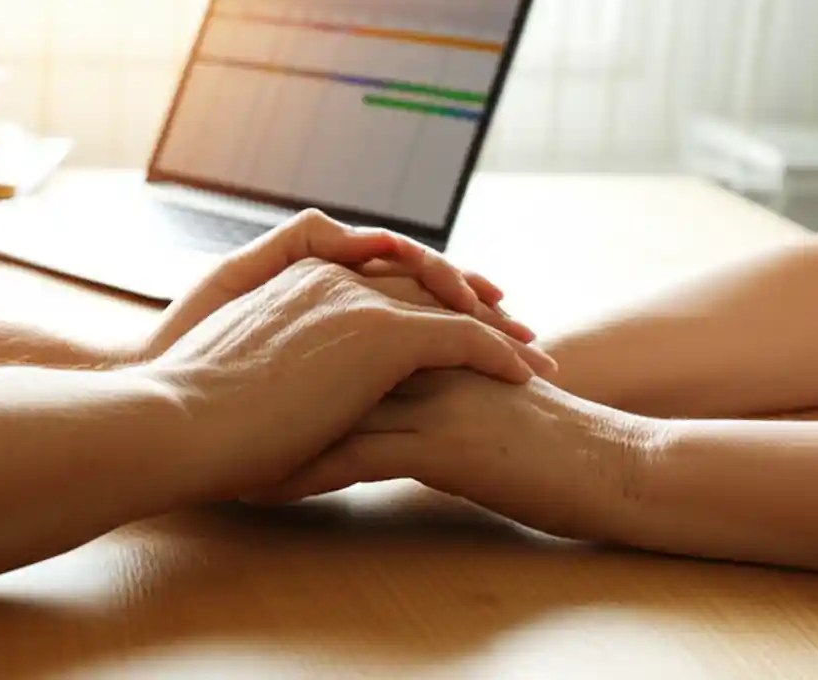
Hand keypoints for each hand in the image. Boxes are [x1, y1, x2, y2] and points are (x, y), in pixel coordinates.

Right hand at [143, 259, 555, 498]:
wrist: (180, 421)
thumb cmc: (198, 418)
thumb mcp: (240, 376)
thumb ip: (275, 368)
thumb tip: (289, 403)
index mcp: (297, 282)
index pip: (379, 283)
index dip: (423, 303)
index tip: (456, 326)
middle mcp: (331, 279)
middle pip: (422, 286)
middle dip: (473, 308)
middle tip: (516, 332)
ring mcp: (357, 302)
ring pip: (451, 307)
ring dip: (499, 331)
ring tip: (535, 356)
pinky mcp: (380, 334)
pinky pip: (463, 337)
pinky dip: (500, 354)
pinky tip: (526, 376)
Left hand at [247, 372, 656, 540]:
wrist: (610, 466)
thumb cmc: (546, 434)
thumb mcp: (481, 388)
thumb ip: (430, 371)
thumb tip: (373, 381)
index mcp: (432, 334)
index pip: (343, 326)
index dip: (285, 348)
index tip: (233, 370)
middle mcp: (425, 353)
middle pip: (323, 356)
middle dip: (264, 381)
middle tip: (206, 398)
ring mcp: (431, 393)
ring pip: (327, 404)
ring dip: (270, 429)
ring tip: (220, 448)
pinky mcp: (442, 441)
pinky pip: (356, 455)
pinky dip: (306, 473)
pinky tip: (268, 490)